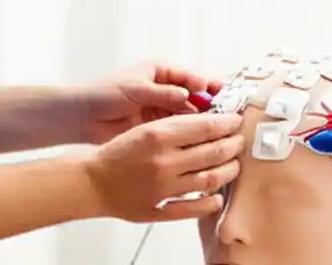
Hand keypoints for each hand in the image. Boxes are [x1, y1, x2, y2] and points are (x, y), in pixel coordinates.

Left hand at [78, 62, 224, 144]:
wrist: (80, 117)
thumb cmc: (103, 94)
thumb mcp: (135, 89)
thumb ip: (163, 93)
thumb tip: (190, 96)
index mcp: (161, 73)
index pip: (192, 78)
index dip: (210, 86)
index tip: (225, 95)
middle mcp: (165, 90)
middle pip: (196, 98)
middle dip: (212, 107)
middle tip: (229, 117)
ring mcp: (161, 110)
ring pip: (190, 116)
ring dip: (203, 124)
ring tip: (221, 133)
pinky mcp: (157, 129)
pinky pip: (179, 131)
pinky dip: (190, 136)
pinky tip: (202, 144)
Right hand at [84, 112, 243, 222]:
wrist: (91, 180)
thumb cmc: (117, 152)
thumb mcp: (145, 128)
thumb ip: (176, 126)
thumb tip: (210, 123)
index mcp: (158, 135)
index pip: (206, 126)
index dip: (228, 122)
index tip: (236, 120)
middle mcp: (163, 162)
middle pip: (213, 152)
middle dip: (233, 145)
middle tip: (240, 141)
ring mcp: (162, 188)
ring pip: (209, 179)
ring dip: (228, 171)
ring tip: (234, 165)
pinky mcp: (158, 209)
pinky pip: (193, 208)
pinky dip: (210, 203)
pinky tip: (217, 196)